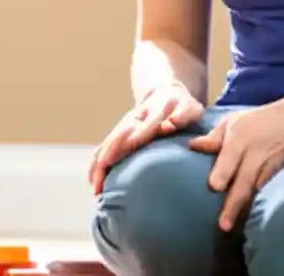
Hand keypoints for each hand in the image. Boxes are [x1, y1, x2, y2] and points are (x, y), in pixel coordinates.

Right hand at [89, 80, 203, 194]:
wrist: (164, 94)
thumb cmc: (182, 107)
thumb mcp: (189, 107)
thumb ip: (183, 114)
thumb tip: (171, 124)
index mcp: (154, 112)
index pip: (144, 126)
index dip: (136, 137)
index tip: (127, 150)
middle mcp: (135, 119)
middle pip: (118, 137)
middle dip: (109, 156)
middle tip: (103, 179)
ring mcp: (124, 126)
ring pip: (107, 144)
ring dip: (99, 164)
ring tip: (96, 187)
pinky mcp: (118, 134)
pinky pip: (104, 148)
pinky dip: (96, 163)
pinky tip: (94, 181)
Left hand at [188, 103, 283, 230]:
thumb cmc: (259, 120)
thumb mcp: (234, 121)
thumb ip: (214, 137)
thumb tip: (192, 146)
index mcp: (240, 138)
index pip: (230, 157)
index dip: (223, 172)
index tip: (215, 187)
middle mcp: (254, 154)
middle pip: (243, 181)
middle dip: (233, 203)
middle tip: (223, 225)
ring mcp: (268, 166)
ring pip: (253, 191)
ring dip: (243, 209)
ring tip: (229, 227)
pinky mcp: (277, 175)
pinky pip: (263, 192)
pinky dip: (254, 205)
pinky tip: (245, 219)